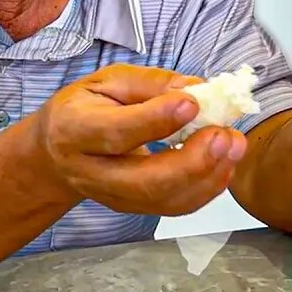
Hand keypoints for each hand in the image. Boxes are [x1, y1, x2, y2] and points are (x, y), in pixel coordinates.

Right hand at [33, 64, 246, 215]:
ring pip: (162, 200)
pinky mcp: (132, 209)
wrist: (57, 153)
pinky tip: (224, 164)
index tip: (192, 103)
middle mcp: (90, 172)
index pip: (115, 132)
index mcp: (75, 130)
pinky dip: (206, 188)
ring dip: (207, 177)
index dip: (155, 120)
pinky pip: (173, 207)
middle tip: (226, 136)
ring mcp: (112, 197)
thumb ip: (151, 84)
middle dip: (192, 162)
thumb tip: (196, 89)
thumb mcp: (108, 82)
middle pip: (143, 181)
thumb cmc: (86, 108)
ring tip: (234, 145)